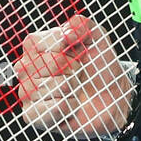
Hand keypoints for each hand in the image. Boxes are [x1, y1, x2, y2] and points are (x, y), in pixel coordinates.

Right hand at [14, 13, 131, 136]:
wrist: (113, 95)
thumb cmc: (100, 66)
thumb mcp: (96, 36)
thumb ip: (81, 24)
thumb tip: (66, 33)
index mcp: (36, 46)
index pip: (40, 42)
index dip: (66, 48)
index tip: (78, 53)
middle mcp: (26, 68)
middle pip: (48, 65)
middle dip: (72, 70)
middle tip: (78, 74)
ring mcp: (27, 92)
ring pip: (49, 87)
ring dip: (71, 90)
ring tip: (74, 90)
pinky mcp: (33, 115)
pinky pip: (46, 110)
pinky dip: (66, 108)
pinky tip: (70, 105)